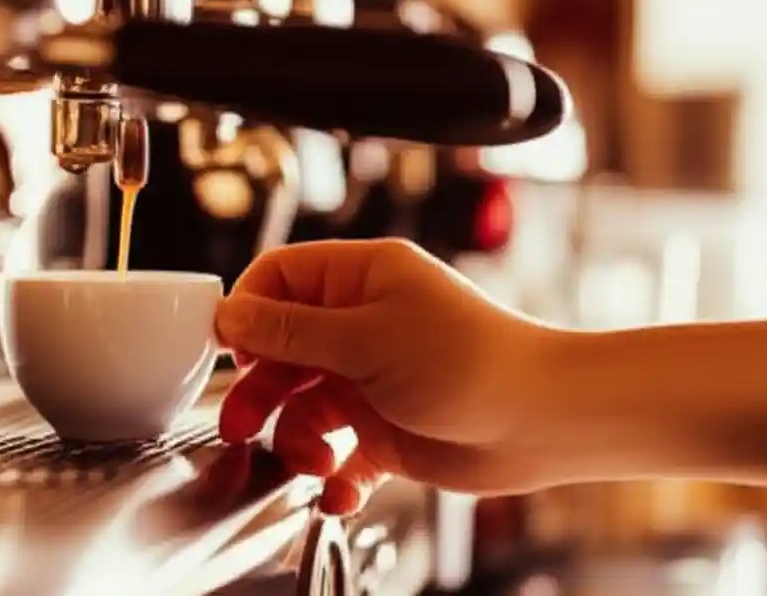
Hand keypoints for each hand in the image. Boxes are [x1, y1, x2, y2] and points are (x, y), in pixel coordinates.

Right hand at [215, 238, 562, 514]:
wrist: (542, 422)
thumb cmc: (474, 362)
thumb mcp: (366, 338)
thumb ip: (291, 331)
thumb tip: (230, 314)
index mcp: (361, 280)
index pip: (279, 279)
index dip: (246, 312)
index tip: (225, 348)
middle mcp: (362, 325)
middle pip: (280, 350)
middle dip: (260, 389)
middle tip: (243, 421)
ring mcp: (371, 378)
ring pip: (302, 407)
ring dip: (298, 440)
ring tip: (315, 461)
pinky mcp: (384, 430)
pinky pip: (337, 452)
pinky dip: (333, 474)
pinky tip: (340, 488)